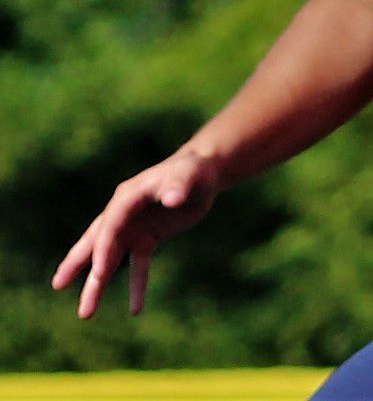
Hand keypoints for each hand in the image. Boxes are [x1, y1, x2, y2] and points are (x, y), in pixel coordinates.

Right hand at [51, 146, 221, 317]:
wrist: (204, 174)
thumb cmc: (194, 171)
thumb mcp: (190, 176)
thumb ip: (179, 186)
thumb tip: (172, 198)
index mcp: (129, 195)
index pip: (111, 223)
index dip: (104, 246)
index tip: (99, 271)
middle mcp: (125, 212)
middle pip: (97, 239)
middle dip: (78, 262)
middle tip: (57, 285)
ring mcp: (134, 227)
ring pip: (111, 257)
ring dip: (98, 283)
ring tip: (85, 313)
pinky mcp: (147, 238)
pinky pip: (138, 265)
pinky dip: (136, 286)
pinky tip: (135, 309)